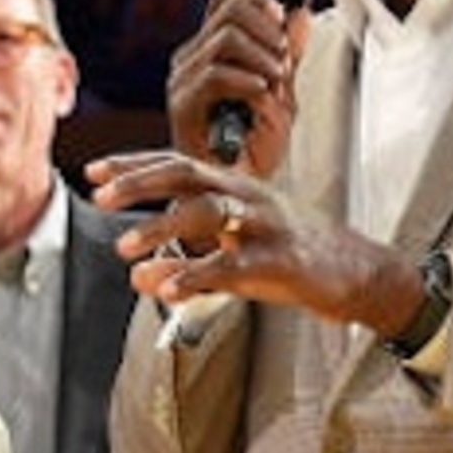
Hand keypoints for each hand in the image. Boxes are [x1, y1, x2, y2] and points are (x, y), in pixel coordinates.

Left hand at [87, 151, 428, 338]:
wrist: (358, 274)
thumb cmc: (292, 258)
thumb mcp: (234, 256)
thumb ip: (186, 262)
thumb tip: (137, 277)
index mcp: (236, 187)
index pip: (178, 163)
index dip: (135, 164)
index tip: (94, 170)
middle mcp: (249, 196)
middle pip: (188, 174)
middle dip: (141, 182)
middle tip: (101, 196)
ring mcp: (267, 225)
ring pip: (209, 213)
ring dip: (162, 228)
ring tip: (124, 248)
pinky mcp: (281, 260)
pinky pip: (233, 264)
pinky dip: (196, 274)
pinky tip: (166, 288)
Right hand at [166, 0, 305, 176]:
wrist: (238, 194)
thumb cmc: (254, 150)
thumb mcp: (283, 92)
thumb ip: (289, 54)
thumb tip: (301, 17)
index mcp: (210, 51)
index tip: (283, 18)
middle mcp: (191, 60)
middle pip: (228, 10)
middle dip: (267, 30)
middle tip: (285, 59)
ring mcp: (183, 81)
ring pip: (225, 38)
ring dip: (262, 57)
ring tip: (276, 83)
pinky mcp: (182, 105)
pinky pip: (214, 75)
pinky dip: (246, 80)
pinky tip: (262, 93)